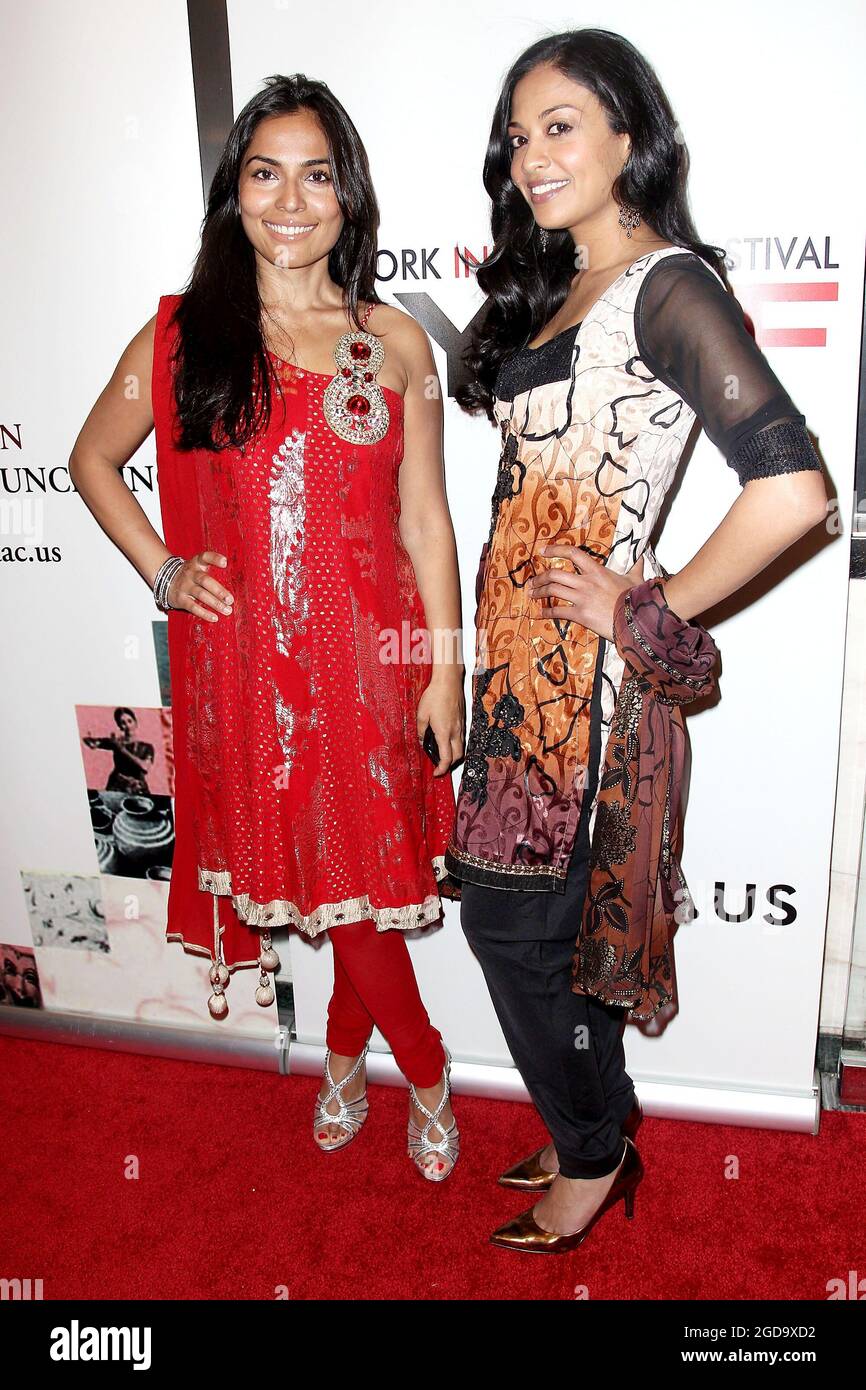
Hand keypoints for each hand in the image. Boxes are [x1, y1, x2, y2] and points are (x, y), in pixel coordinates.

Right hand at [165, 551, 233, 622]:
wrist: (165, 580)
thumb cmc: (190, 575)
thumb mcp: (198, 567)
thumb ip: (213, 571)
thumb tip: (237, 584)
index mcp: (197, 563)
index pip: (205, 557)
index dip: (214, 558)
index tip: (225, 562)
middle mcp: (191, 573)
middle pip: (205, 580)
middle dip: (218, 590)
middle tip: (230, 600)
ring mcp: (185, 586)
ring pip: (200, 594)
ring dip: (215, 603)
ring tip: (227, 610)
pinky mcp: (180, 598)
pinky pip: (192, 606)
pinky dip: (204, 613)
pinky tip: (214, 617)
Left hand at [417, 671, 464, 775]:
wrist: (448, 681)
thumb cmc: (435, 695)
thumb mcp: (421, 714)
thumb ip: (420, 730)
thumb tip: (420, 740)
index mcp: (444, 732)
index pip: (446, 758)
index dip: (442, 769)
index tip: (436, 772)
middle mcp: (455, 731)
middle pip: (458, 756)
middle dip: (450, 765)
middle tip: (439, 766)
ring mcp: (461, 726)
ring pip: (461, 747)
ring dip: (453, 754)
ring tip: (442, 754)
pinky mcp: (462, 720)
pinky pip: (461, 737)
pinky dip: (455, 744)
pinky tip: (446, 739)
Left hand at [527, 545, 645, 641]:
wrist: (637, 618)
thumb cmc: (636, 599)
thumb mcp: (636, 579)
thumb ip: (636, 566)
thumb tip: (642, 556)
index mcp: (597, 571)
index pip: (572, 553)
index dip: (555, 550)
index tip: (543, 551)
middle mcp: (586, 582)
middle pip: (554, 574)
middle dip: (540, 577)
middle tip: (532, 581)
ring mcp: (582, 598)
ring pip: (552, 590)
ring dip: (539, 592)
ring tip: (532, 594)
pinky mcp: (580, 614)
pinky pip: (558, 611)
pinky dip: (546, 612)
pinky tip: (541, 613)